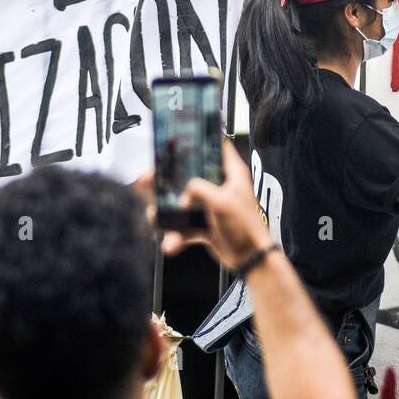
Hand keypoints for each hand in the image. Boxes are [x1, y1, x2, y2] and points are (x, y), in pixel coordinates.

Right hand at [163, 139, 273, 270]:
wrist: (250, 259)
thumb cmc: (246, 227)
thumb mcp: (222, 201)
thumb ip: (200, 190)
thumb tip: (184, 192)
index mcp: (231, 174)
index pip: (216, 147)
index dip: (199, 141)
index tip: (179, 139)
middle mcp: (220, 187)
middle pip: (188, 175)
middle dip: (166, 180)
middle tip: (147, 180)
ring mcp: (210, 206)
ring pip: (181, 203)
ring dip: (166, 212)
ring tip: (154, 217)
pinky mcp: (205, 225)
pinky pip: (184, 227)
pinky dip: (176, 235)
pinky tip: (171, 244)